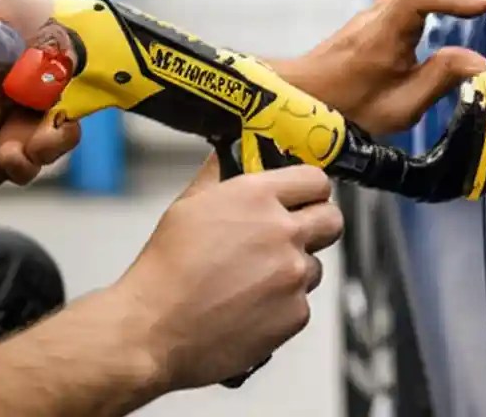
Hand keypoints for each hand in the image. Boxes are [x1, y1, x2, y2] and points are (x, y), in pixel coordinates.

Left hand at [0, 0, 78, 186]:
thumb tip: (46, 37)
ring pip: (24, 140)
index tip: (63, 91)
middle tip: (43, 142)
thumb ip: (0, 20)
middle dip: (55, 129)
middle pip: (50, 105)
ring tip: (9, 160)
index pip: (62, 51)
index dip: (73, 76)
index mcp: (0, 25)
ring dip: (28, 156)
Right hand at [111, 157, 342, 391]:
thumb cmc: (165, 271)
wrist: (154, 329)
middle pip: (332, 219)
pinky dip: (282, 305)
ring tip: (253, 281)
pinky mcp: (295, 313)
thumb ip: (217, 176)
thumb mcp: (186, 207)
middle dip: (317, 225)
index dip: (310, 190)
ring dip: (293, 270)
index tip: (303, 198)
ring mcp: (293, 274)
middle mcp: (284, 232)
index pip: (316, 180)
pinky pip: (301, 303)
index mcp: (257, 197)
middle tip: (293, 236)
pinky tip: (249, 307)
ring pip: (314, 265)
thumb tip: (227, 157)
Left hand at [275, 0, 485, 134]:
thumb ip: (439, 80)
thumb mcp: (399, 109)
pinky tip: (452, 6)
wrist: (305, 100)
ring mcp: (378, 3)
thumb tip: (481, 62)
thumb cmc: (348, 109)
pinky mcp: (382, 8)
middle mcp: (380, 8)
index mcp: (382, 33)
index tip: (482, 9)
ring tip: (466, 0)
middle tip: (473, 0)